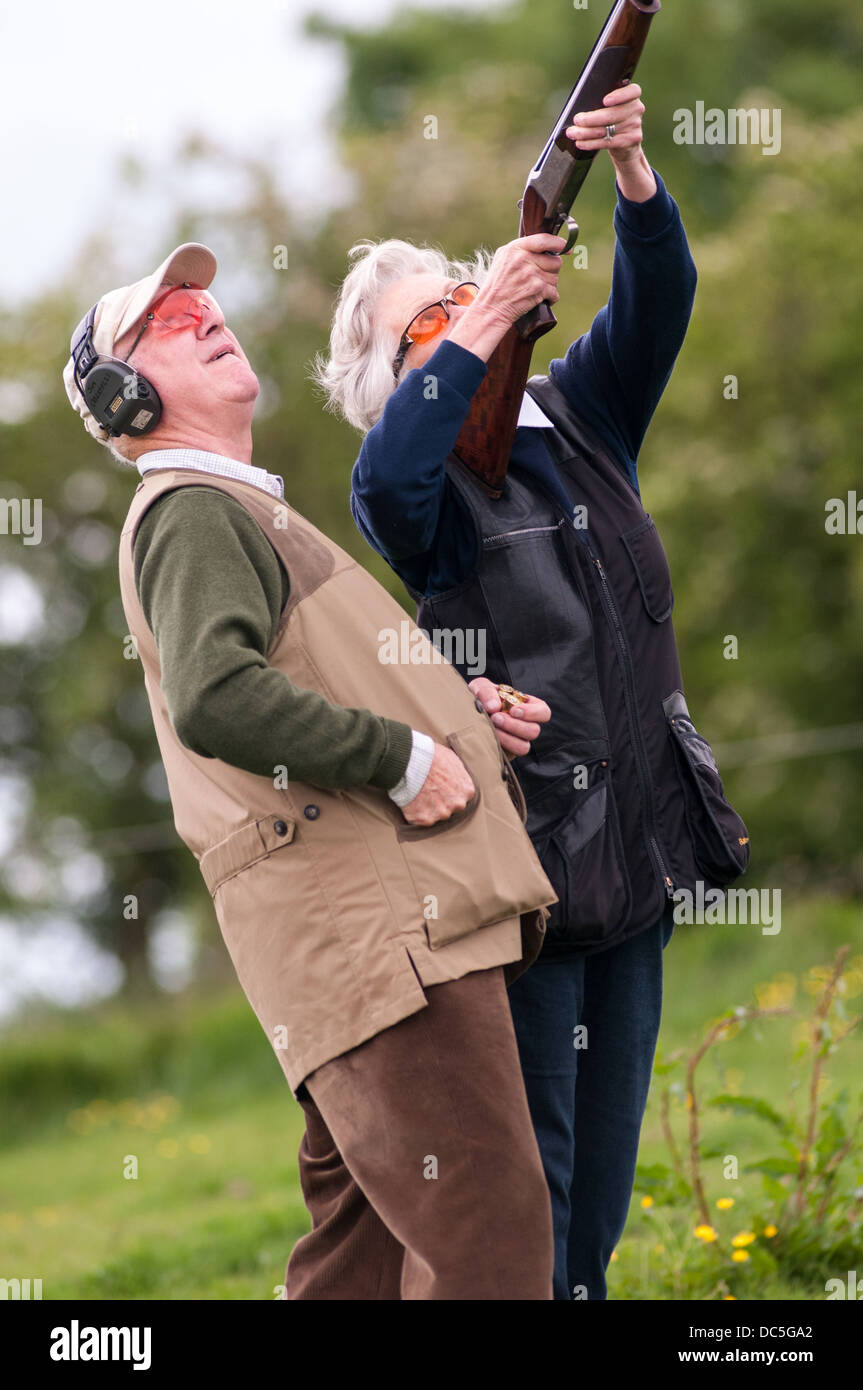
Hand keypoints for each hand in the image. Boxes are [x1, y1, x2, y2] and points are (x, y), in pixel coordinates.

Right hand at [400, 742, 475, 826]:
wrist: (411, 760)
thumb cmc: (431, 756)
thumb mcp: (453, 760)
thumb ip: (459, 775)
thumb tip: (457, 778)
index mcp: (466, 791)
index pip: (461, 797)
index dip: (450, 792)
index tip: (441, 787)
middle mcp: (457, 805)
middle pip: (450, 808)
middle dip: (441, 802)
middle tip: (428, 791)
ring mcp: (441, 813)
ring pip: (435, 815)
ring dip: (428, 808)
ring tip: (417, 794)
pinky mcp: (424, 819)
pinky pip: (420, 819)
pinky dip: (415, 812)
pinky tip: (411, 800)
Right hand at [462, 233, 567, 333]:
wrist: (491, 308)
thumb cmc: (497, 285)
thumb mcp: (502, 259)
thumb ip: (521, 249)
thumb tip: (547, 246)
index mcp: (514, 248)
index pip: (543, 240)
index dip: (558, 243)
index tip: (566, 247)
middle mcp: (523, 259)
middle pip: (555, 261)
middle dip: (551, 271)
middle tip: (540, 278)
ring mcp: (531, 273)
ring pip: (555, 278)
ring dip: (549, 286)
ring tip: (535, 290)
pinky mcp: (537, 289)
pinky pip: (554, 292)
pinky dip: (550, 298)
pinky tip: (539, 299)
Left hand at [468, 677, 550, 756]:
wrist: (465, 714)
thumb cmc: (479, 698)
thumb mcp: (481, 687)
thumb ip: (486, 691)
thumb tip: (494, 707)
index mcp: (528, 707)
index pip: (543, 712)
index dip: (532, 713)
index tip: (513, 710)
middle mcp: (526, 725)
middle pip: (534, 731)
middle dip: (515, 725)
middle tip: (496, 718)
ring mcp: (516, 741)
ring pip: (524, 747)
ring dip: (507, 738)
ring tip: (492, 727)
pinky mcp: (506, 753)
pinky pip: (509, 756)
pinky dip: (500, 747)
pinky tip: (488, 737)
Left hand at [565, 83, 656, 200]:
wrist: (625, 145)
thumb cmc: (613, 121)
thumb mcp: (611, 108)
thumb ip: (602, 103)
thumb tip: (579, 108)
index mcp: (632, 95)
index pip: (633, 91)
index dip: (619, 96)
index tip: (605, 101)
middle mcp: (636, 109)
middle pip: (612, 114)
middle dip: (590, 119)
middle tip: (576, 120)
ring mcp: (635, 125)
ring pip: (606, 129)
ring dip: (586, 133)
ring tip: (573, 133)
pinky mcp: (630, 140)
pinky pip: (607, 142)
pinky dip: (591, 143)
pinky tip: (580, 143)